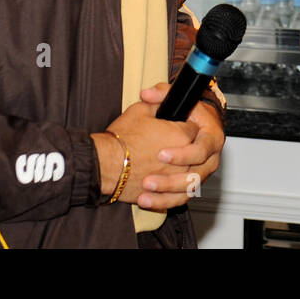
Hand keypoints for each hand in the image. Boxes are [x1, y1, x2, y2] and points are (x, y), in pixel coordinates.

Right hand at [92, 86, 198, 209]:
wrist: (104, 163)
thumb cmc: (122, 138)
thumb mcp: (140, 110)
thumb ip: (157, 103)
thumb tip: (162, 101)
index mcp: (181, 135)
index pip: (193, 129)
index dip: (186, 125)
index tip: (179, 126)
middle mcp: (184, 159)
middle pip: (195, 154)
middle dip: (187, 149)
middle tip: (174, 146)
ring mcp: (175, 178)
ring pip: (190, 178)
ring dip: (182, 173)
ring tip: (170, 168)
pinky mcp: (164, 194)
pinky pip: (177, 198)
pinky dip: (174, 193)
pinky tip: (165, 188)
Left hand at [140, 83, 224, 200]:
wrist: (196, 126)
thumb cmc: (189, 111)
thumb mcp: (178, 98)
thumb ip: (162, 93)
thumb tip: (147, 94)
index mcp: (211, 137)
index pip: (201, 149)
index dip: (182, 154)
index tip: (161, 154)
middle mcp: (211, 158)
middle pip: (195, 176)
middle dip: (170, 180)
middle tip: (148, 179)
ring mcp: (203, 173)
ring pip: (187, 190)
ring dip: (165, 194)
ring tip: (144, 192)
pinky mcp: (192, 185)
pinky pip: (181, 199)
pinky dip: (163, 202)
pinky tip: (145, 201)